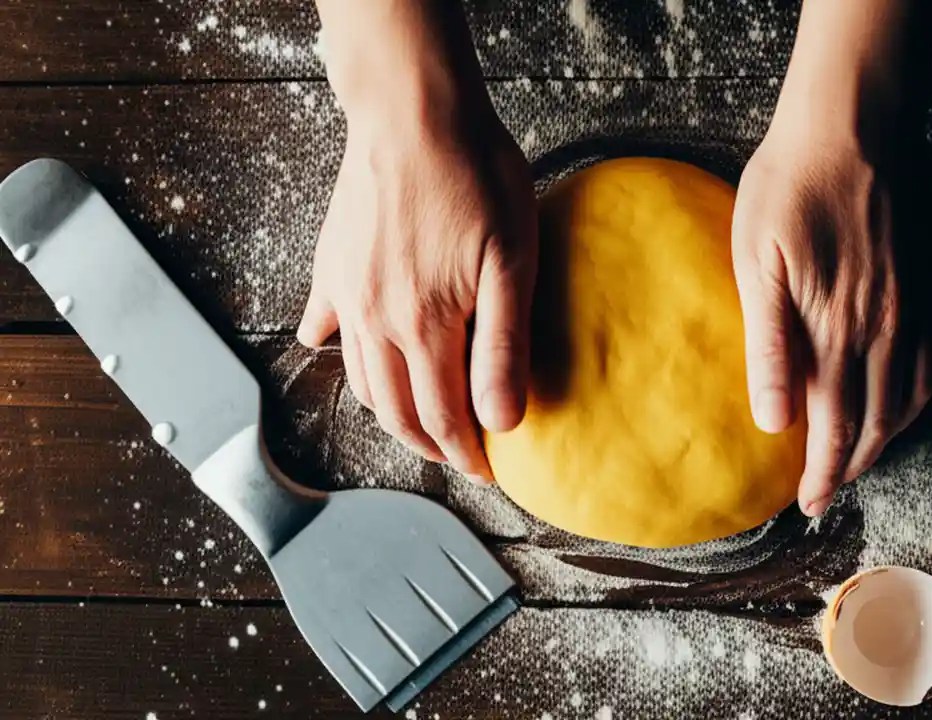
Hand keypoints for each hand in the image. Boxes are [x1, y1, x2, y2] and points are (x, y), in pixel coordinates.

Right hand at [300, 1, 535, 479]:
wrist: (414, 111)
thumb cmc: (475, 177)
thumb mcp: (512, 264)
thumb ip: (503, 347)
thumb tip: (502, 420)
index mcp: (422, 326)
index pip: (442, 416)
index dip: (465, 453)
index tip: (485, 470)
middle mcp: (374, 320)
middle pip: (395, 409)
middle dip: (427, 443)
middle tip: (455, 453)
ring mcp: (346, 292)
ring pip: (361, 378)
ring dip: (389, 410)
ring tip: (416, 419)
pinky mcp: (332, 264)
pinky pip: (328, 326)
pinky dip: (340, 353)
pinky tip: (337, 350)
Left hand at [733, 0, 931, 516]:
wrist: (849, 122)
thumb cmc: (787, 190)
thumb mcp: (756, 267)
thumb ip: (771, 348)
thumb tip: (777, 422)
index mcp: (837, 331)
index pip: (834, 426)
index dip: (823, 472)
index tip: (810, 504)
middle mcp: (888, 328)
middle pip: (880, 418)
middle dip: (856, 463)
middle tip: (832, 491)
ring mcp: (923, 301)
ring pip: (920, 388)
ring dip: (898, 429)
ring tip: (876, 453)